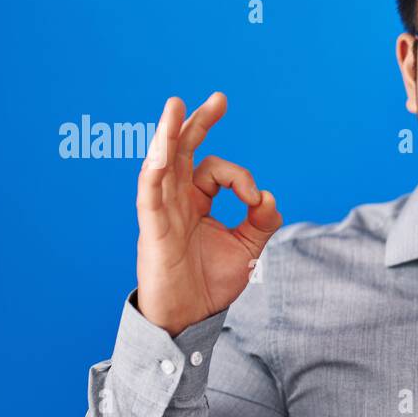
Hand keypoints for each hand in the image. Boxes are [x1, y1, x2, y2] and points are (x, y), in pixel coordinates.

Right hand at [135, 93, 282, 335]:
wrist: (191, 318)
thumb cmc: (211, 284)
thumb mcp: (248, 248)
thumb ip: (262, 221)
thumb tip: (268, 196)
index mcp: (196, 202)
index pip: (216, 171)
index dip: (241, 179)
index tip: (255, 202)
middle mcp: (176, 200)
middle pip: (182, 151)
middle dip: (199, 124)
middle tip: (219, 99)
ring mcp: (162, 212)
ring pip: (161, 164)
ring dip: (168, 134)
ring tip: (175, 105)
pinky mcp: (153, 229)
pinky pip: (149, 195)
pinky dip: (154, 171)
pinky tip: (161, 151)